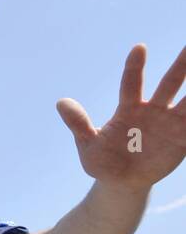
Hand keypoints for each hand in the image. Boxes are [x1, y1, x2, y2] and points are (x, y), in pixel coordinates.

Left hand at [57, 44, 185, 192]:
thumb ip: (79, 124)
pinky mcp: (182, 138)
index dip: (134, 67)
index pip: (132, 83)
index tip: (138, 48)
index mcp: (129, 108)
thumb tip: (60, 102)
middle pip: (170, 82)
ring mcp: (170, 123)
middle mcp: (153, 110)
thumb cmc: (102, 162)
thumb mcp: (88, 146)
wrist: (121, 184)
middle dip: (182, 64)